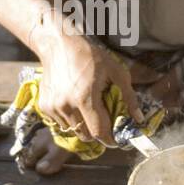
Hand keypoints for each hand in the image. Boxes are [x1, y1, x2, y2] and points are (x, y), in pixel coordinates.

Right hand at [34, 29, 139, 145]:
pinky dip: (70, 119)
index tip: (117, 140)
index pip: (99, 132)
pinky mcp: (44, 106)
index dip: (110, 140)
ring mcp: (53, 107)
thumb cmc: (89, 55)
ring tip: (87, 107)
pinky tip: (74, 102)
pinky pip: (61, 123)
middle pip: (86, 136)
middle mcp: (66, 106)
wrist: (58, 44)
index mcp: (85, 98)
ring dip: (83, 125)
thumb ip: (129, 97)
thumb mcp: (116, 71)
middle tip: (104, 121)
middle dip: (97, 133)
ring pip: (73, 130)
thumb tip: (139, 119)